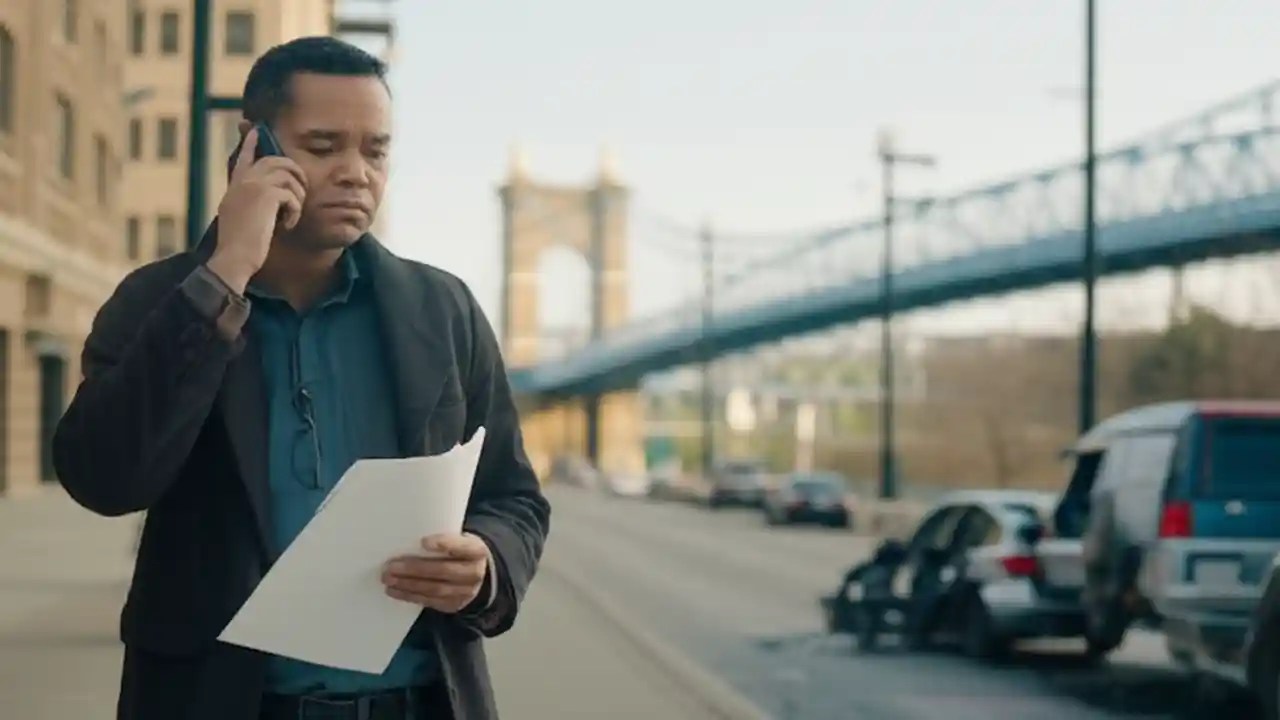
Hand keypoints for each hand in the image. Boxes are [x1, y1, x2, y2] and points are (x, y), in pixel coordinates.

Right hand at [207, 126, 307, 290]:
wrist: (234, 257)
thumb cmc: (240, 247)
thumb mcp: (241, 219)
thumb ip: (252, 204)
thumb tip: (271, 201)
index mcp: (235, 187)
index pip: (243, 159)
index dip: (250, 144)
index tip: (255, 130)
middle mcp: (242, 182)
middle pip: (275, 160)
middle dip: (294, 173)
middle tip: (301, 191)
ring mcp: (252, 186)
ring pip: (288, 174)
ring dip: (297, 196)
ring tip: (292, 214)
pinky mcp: (265, 195)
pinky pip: (291, 194)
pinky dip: (295, 211)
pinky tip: (288, 225)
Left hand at [382, 533, 490, 613]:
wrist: (478, 573)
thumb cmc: (459, 550)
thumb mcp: (460, 539)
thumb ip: (444, 539)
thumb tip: (410, 538)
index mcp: (477, 551)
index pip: (462, 547)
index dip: (444, 544)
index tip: (423, 541)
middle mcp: (474, 573)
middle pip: (443, 571)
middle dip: (415, 569)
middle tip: (391, 566)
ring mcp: (465, 592)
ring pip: (435, 589)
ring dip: (408, 584)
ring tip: (388, 579)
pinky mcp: (454, 605)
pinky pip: (430, 601)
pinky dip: (409, 596)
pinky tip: (394, 590)